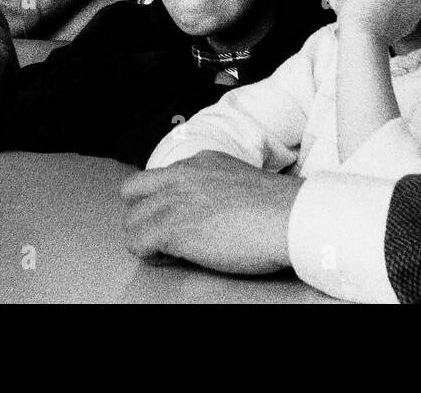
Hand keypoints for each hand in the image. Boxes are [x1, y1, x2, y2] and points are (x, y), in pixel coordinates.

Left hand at [122, 151, 303, 275]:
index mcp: (201, 162)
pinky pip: (136, 243)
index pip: (159, 177)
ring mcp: (173, 200)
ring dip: (145, 238)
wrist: (290, 217)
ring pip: (131, 220)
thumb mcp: (241, 181)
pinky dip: (149, 255)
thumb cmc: (278, 209)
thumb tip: (210, 211)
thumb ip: (217, 186)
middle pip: (133, 191)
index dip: (162, 201)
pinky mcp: (171, 227)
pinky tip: (173, 259)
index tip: (180, 219)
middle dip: (143, 214)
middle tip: (163, 235)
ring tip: (171, 252)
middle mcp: (181, 175)